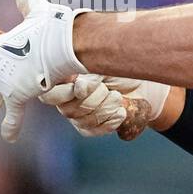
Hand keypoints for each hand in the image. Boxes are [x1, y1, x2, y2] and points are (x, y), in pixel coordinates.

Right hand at [41, 74, 170, 137]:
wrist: (143, 85)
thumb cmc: (123, 67)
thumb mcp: (106, 62)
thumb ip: (89, 70)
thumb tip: (78, 86)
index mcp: (64, 77)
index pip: (49, 93)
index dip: (64, 93)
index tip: (82, 85)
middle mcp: (65, 97)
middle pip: (67, 109)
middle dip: (93, 99)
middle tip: (109, 89)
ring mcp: (75, 114)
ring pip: (81, 120)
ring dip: (104, 109)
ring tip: (118, 97)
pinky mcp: (88, 127)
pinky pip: (91, 131)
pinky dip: (108, 122)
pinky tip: (120, 112)